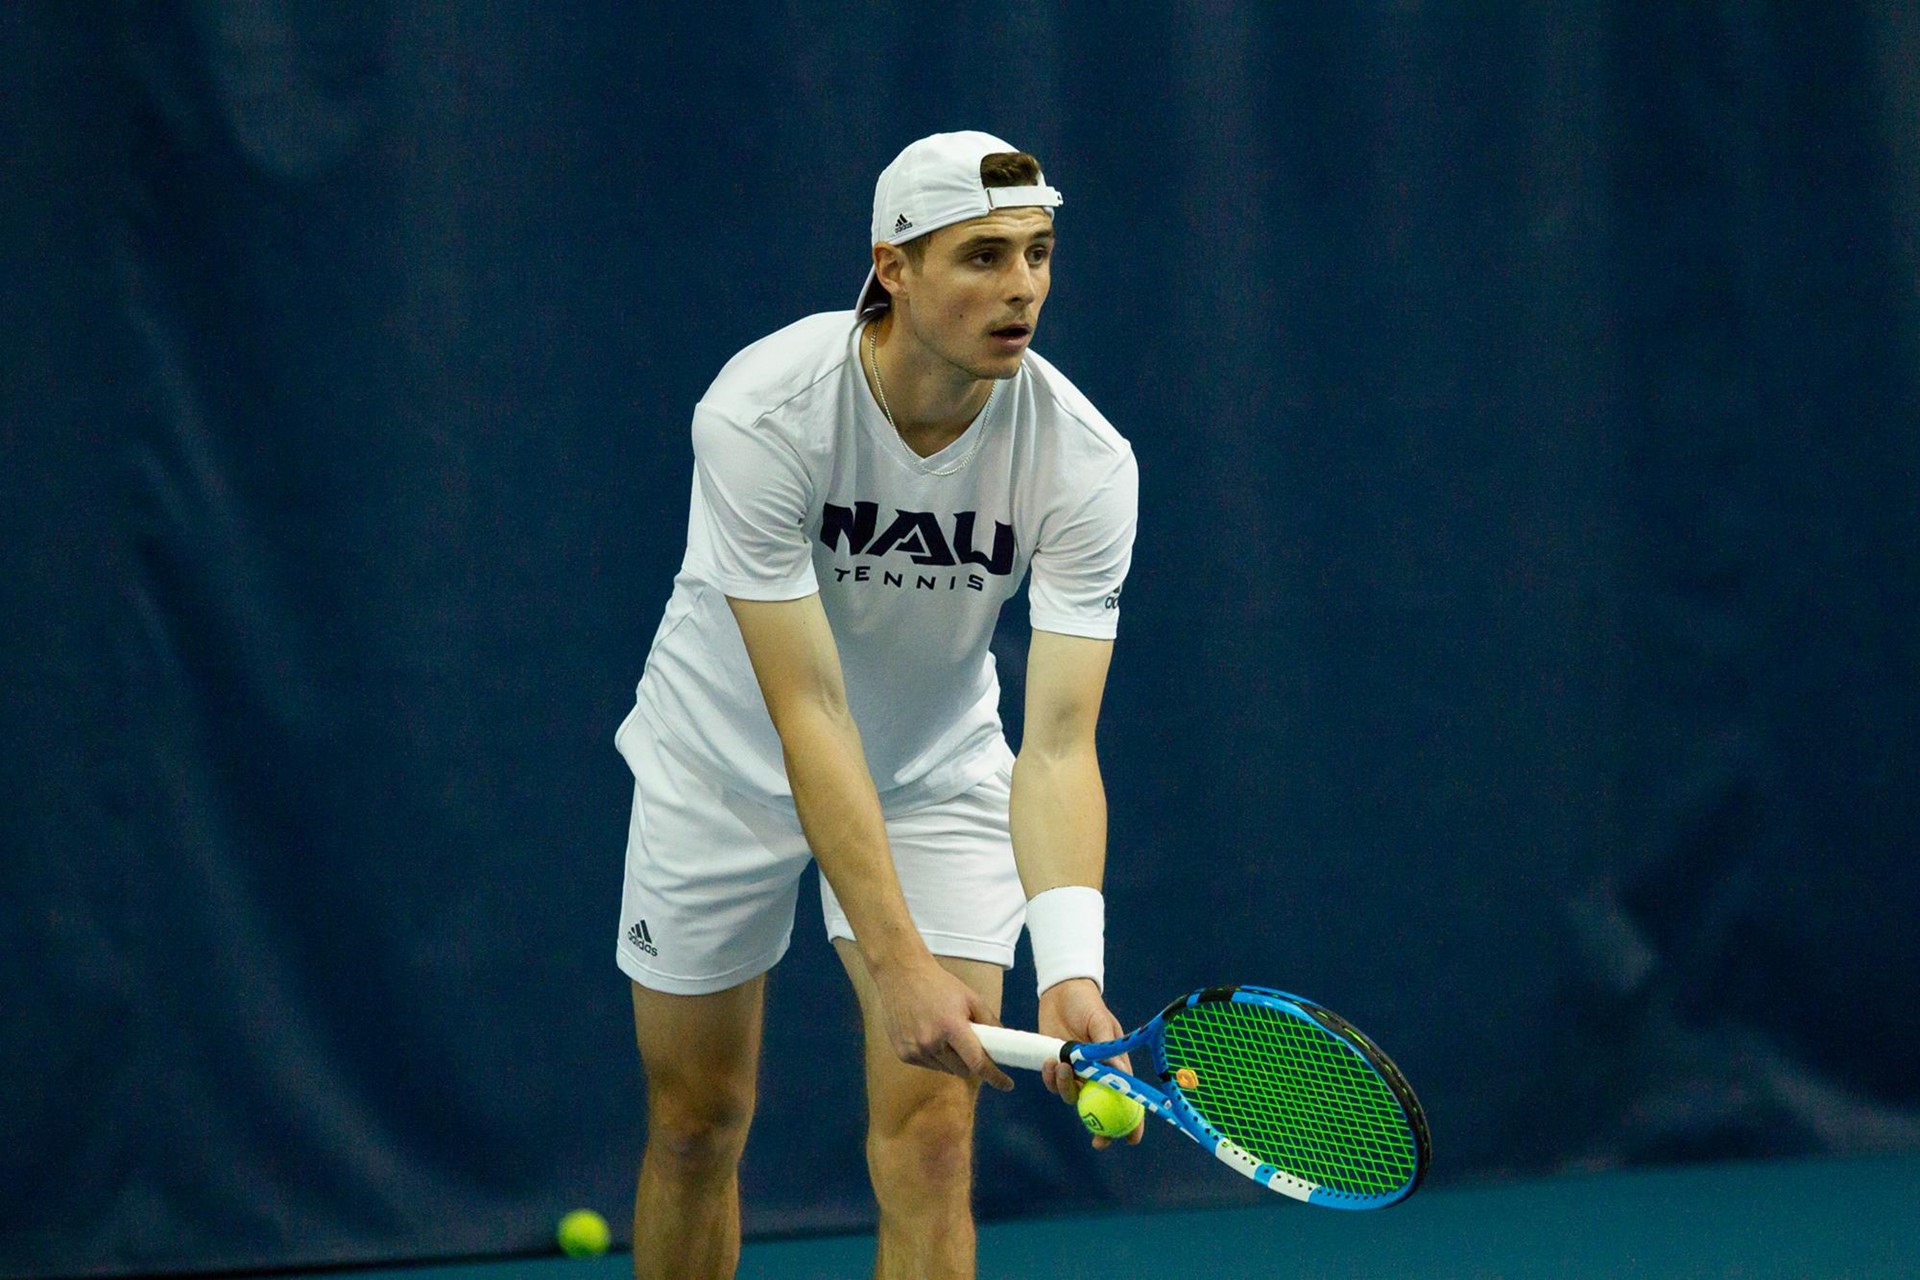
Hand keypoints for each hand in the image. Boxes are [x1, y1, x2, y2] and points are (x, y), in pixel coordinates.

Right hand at [871, 956, 1013, 1091]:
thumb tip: (1004, 1043)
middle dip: (969, 1061)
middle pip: (962, 1070)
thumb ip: (989, 1021)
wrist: (901, 975)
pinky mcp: (904, 1054)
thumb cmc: (938, 984)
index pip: (977, 1062)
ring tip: (943, 1033)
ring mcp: (915, 1050)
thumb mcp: (969, 997)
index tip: (1007, 1084)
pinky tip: (928, 1035)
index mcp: (951, 1026)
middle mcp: (932, 1043)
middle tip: (966, 1042)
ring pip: (945, 1069)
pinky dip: (934, 1057)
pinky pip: (928, 1066)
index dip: (995, 1076)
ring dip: (950, 1060)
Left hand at [1038, 978, 1143, 1147]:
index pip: (1128, 1098)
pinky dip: (1050, 1078)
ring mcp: (1076, 1073)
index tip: (1132, 1139)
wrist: (1061, 992)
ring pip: (1074, 1098)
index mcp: (1116, 1065)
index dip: (1133, 1121)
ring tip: (1059, 1065)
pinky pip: (1053, 1084)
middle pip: (1102, 1110)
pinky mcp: (1057, 1067)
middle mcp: (1097, 1074)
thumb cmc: (1088, 1005)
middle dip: (1101, 1129)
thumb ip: (1106, 1048)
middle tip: (1097, 1141)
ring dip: (1066, 1089)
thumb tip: (1118, 1071)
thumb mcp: (1100, 1022)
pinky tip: (1048, 1061)